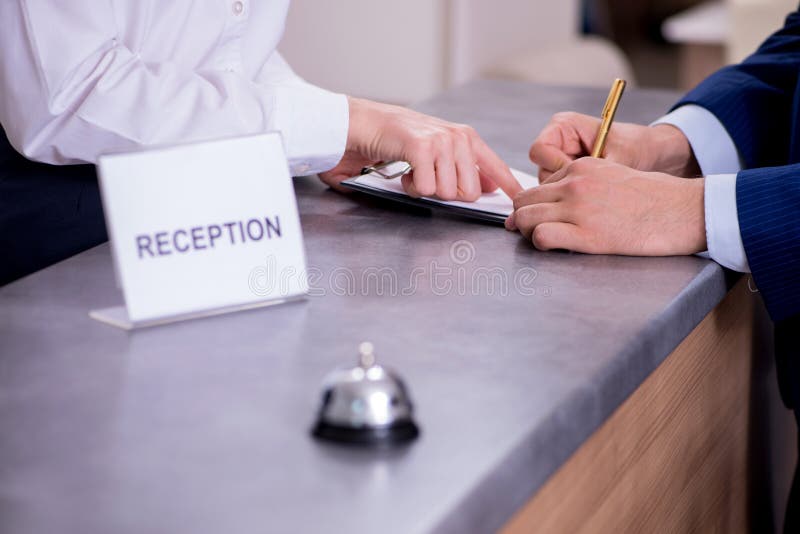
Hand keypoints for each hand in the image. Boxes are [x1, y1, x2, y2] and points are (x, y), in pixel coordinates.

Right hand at [320, 97, 521, 200]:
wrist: (362, 123)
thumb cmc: (395, 140)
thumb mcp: (436, 152)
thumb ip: (462, 169)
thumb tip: (486, 187)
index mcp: (466, 138)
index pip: (496, 167)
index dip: (508, 187)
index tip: (519, 201)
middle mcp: (458, 138)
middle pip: (469, 192)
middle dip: (447, 195)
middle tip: (428, 179)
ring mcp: (441, 142)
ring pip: (447, 192)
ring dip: (425, 190)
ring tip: (413, 171)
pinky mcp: (422, 148)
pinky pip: (426, 188)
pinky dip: (411, 187)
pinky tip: (404, 171)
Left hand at [506, 158, 705, 255]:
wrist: (683, 210)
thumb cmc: (653, 198)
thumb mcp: (613, 175)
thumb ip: (583, 184)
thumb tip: (557, 203)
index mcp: (581, 168)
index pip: (538, 188)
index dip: (535, 206)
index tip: (541, 219)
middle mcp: (575, 185)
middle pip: (524, 202)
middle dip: (524, 218)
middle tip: (534, 233)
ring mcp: (579, 209)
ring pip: (525, 218)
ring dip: (528, 232)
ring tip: (544, 241)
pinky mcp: (587, 235)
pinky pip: (542, 237)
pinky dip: (541, 244)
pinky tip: (555, 247)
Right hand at [529, 112, 699, 181]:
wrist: (652, 155)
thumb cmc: (638, 146)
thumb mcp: (620, 155)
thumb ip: (598, 171)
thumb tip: (578, 191)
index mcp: (564, 126)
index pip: (540, 150)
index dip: (556, 166)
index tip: (578, 175)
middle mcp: (557, 143)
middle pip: (541, 171)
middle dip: (563, 184)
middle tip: (589, 188)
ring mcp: (560, 162)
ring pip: (548, 187)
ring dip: (569, 194)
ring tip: (596, 192)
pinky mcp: (566, 178)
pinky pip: (560, 194)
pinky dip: (574, 199)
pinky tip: (594, 198)